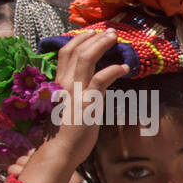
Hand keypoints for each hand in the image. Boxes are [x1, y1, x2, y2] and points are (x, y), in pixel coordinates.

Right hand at [18, 29, 126, 182]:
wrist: (59, 151)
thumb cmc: (64, 134)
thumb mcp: (67, 108)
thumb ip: (76, 95)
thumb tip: (90, 89)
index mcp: (57, 84)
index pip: (64, 54)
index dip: (78, 40)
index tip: (91, 34)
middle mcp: (63, 83)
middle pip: (74, 50)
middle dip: (92, 37)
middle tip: (107, 32)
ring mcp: (75, 91)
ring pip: (86, 58)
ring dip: (101, 45)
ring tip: (115, 39)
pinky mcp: (87, 102)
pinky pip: (100, 79)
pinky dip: (113, 70)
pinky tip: (124, 68)